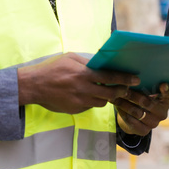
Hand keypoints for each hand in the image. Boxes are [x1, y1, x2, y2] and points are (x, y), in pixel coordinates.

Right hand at [17, 53, 139, 114]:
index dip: (125, 78)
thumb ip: (86, 62)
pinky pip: (89, 106)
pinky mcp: (75, 109)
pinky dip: (91, 101)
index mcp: (84, 74)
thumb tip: (100, 64)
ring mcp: (80, 101)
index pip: (110, 77)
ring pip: (101, 102)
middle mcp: (84, 89)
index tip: (135, 79)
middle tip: (126, 89)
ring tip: (103, 91)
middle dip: (121, 91)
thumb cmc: (51, 69)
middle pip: (110, 93)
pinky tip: (86, 95)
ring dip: (105, 97)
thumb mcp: (69, 58)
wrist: (33, 86)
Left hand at [115, 82, 168, 135]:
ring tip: (115, 96)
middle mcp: (162, 113)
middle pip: (147, 102)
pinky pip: (131, 121)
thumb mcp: (146, 91)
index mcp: (166, 101)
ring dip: (124, 103)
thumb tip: (132, 77)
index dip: (166, 90)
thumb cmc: (141, 98)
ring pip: (137, 112)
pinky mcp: (144, 131)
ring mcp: (154, 123)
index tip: (162, 84)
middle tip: (122, 89)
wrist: (135, 118)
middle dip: (133, 95)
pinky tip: (116, 105)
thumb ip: (145, 85)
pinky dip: (122, 112)